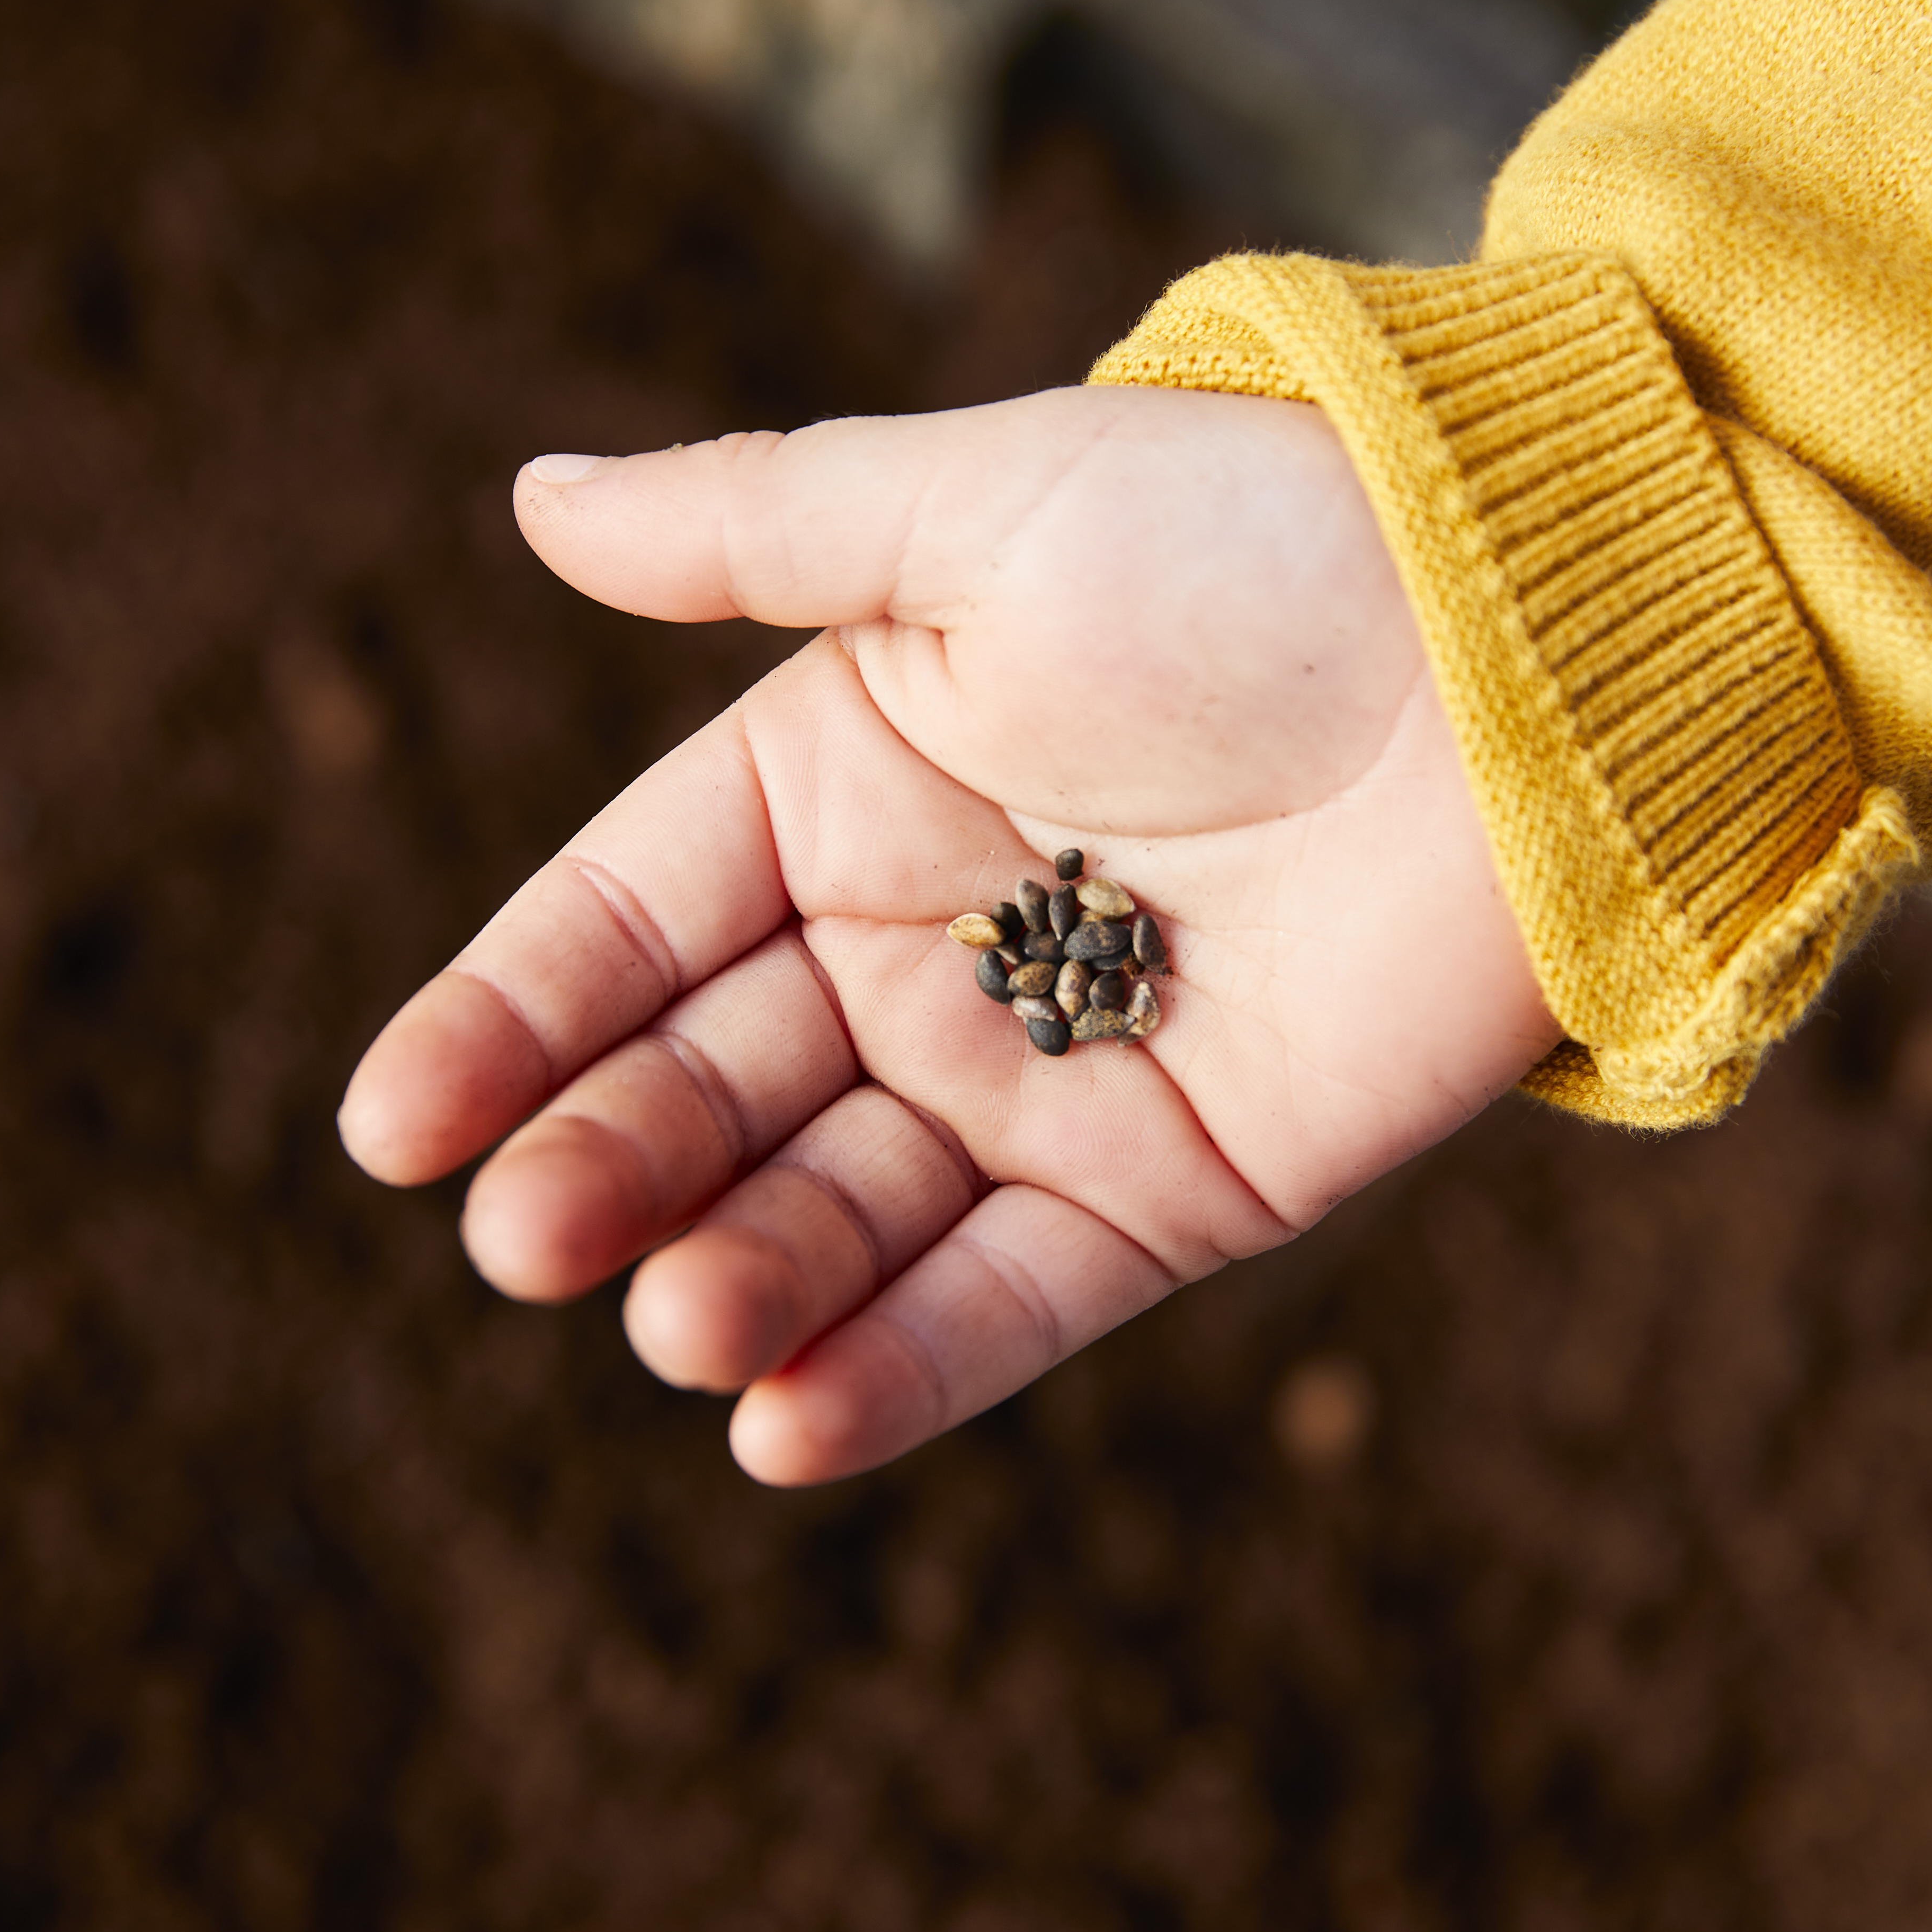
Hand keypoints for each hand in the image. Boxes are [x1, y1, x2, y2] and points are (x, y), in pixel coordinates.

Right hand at [339, 384, 1558, 1482]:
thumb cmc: (1253, 533)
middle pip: (715, 1085)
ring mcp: (1042, 1078)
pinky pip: (1010, 1300)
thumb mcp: (978, 508)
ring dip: (744, 1279)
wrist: (1537, 637)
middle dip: (613, 1168)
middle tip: (531, 1242)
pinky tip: (783, 1428)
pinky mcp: (1178, 1189)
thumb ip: (753, 532)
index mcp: (843, 783)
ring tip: (674, 1323)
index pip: (625, 924)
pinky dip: (901, 1368)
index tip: (393, 1128)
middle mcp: (920, 944)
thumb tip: (532, 503)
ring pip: (844, 1213)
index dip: (508, 1020)